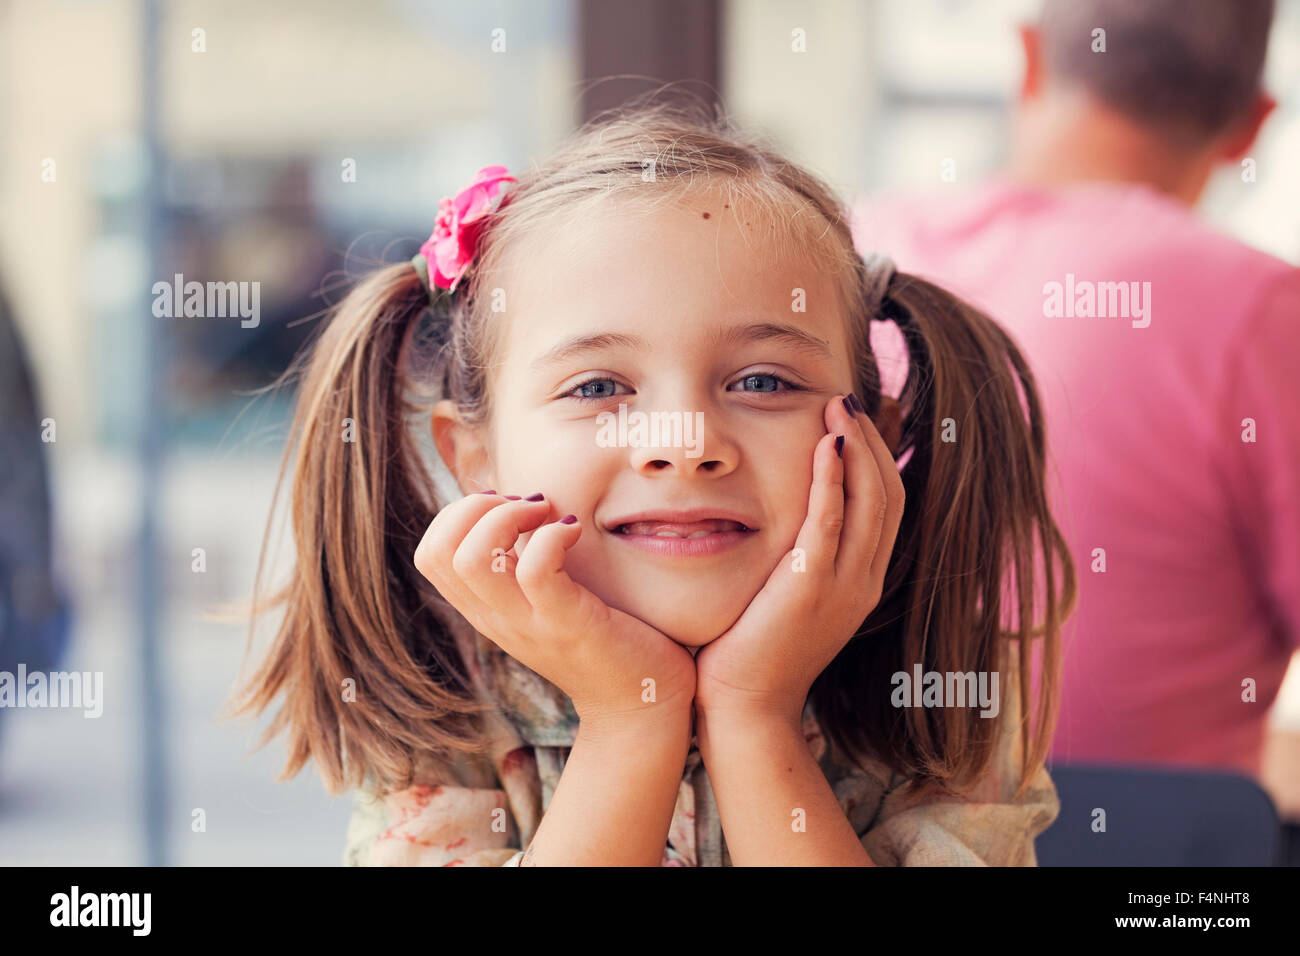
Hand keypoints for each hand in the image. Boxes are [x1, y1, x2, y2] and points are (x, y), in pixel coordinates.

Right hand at [414, 492, 696, 732]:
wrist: (639, 702)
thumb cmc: (601, 638)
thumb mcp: (545, 602)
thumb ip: (523, 566)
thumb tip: (519, 506)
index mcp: (486, 610)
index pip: (429, 555)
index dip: (458, 514)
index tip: (506, 506)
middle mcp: (496, 619)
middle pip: (437, 553)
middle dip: (475, 507)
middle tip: (525, 506)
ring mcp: (528, 624)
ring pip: (473, 560)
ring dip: (508, 516)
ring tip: (545, 514)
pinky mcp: (567, 625)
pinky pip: (535, 570)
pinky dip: (552, 535)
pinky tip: (574, 532)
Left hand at [694, 394, 904, 723]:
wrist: (745, 706)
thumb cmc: (754, 648)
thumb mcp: (790, 595)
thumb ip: (801, 554)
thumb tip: (791, 513)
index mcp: (863, 580)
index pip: (888, 503)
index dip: (879, 454)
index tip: (858, 418)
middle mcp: (864, 580)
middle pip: (888, 494)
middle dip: (873, 440)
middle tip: (849, 400)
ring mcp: (843, 586)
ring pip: (870, 502)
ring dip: (857, 448)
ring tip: (838, 408)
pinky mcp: (809, 588)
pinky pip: (830, 524)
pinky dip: (833, 481)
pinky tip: (824, 447)